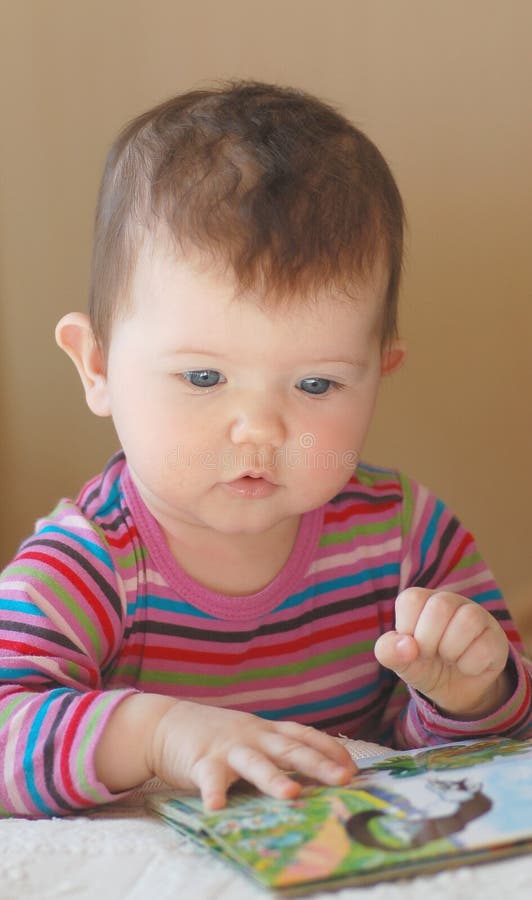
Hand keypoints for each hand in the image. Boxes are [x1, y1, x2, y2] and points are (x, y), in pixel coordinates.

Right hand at [147, 701, 355, 808]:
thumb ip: (278, 749)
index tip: (354, 767)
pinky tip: (217, 807)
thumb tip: (317, 769)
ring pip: (255, 764)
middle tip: (343, 779)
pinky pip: (209, 779)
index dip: (330, 749)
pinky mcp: (202, 762)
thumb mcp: (252, 736)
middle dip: (318, 764)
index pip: (306, 736)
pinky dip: (214, 793)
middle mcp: (253, 737)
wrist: (166, 723)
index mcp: (267, 731)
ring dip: (273, 780)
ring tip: (291, 796)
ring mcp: (229, 749)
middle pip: (290, 750)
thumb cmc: (216, 735)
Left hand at [374, 587, 510, 718]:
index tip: (412, 645)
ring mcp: (476, 615)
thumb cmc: (423, 665)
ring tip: (449, 658)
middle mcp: (449, 600)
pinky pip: (484, 647)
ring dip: (451, 651)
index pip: (411, 599)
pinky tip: (467, 666)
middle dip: (429, 641)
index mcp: (421, 600)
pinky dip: (470, 666)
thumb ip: (388, 651)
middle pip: (440, 606)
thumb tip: (406, 646)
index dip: (408, 628)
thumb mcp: (400, 662)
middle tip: (430, 654)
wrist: (454, 689)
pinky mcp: (495, 636)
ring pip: (467, 620)